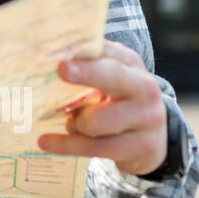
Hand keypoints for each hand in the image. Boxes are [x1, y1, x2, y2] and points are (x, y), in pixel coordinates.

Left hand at [37, 39, 167, 176]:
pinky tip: (45, 142)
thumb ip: (85, 66)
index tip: (64, 51)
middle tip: (61, 69)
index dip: (86, 50)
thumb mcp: (107, 79)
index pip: (108, 51)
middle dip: (86, 72)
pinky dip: (67, 144)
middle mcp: (145, 87)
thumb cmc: (117, 101)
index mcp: (130, 63)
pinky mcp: (143, 146)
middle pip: (112, 76)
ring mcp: (147, 117)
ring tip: (71, 123)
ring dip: (75, 123)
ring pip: (96, 120)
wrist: (152, 137)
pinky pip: (95, 147)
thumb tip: (47, 55)